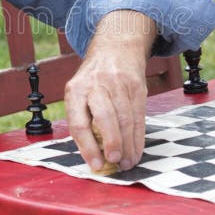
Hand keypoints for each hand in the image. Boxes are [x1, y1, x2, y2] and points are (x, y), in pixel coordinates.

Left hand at [64, 10, 155, 171]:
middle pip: (105, 118)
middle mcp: (96, 85)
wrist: (116, 48)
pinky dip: (138, 138)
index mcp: (76, 90)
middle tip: (114, 162)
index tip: (95, 165)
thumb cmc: (93, 79)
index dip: (87, 147)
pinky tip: (136, 151)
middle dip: (112, 143)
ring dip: (127, 146)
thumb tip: (93, 156)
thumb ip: (83, 119)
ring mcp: (118, 84)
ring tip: (126, 163)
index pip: (79, 122)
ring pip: (125, 119)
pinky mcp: (137, 86)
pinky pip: (139, 117)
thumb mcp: (79, 92)